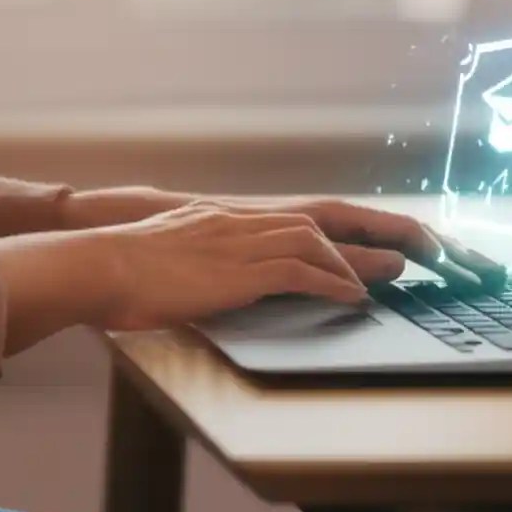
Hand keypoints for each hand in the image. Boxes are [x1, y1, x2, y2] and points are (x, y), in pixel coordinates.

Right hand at [61, 188, 448, 283]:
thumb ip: (206, 258)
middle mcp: (243, 222)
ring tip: (391, 275)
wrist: (98, 264)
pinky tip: (352, 297)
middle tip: (413, 246)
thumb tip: (217, 278)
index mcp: (230, 218)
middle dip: (372, 232)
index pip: (303, 215)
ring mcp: (241, 242)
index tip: (378, 237)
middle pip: (324, 219)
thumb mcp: (176, 254)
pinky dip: (332, 283)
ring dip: (359, 259)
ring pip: (319, 241)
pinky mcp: (238, 270)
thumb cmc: (126, 269)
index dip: (346, 226)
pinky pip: (299, 272)